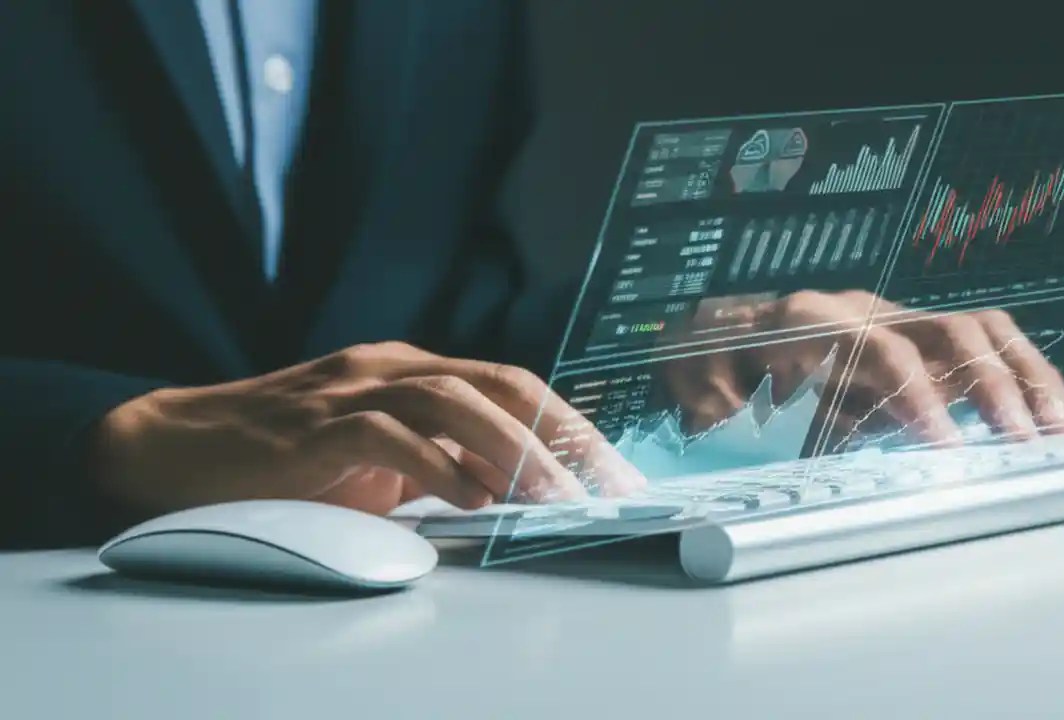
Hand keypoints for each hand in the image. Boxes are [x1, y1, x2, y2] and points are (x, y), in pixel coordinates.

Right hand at [93, 342, 644, 518]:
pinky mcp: (315, 425)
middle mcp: (391, 367)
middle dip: (560, 432)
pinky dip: (437, 464)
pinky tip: (472, 496)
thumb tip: (511, 495)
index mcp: (412, 370)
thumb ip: (438, 462)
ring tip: (551, 494)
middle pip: (499, 383)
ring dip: (511, 448)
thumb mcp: (378, 458)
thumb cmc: (287, 458)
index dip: (566, 422)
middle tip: (603, 483)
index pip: (510, 384)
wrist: (180, 446)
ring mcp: (352, 389)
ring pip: (453, 400)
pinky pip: (389, 435)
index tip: (610, 469)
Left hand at [664, 290, 1063, 445]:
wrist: (709, 335)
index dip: (919, 398)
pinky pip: (981, 344)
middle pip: (951, 330)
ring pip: (980, 331)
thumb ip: (722, 404)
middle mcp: (864, 310)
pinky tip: (1053, 418)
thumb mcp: (698, 386)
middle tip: (1030, 444)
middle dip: (996, 387)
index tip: (949, 450)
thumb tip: (748, 423)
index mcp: (811, 320)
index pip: (882, 350)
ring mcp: (896, 321)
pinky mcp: (916, 340)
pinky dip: (1021, 376)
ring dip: (1028, 378)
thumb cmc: (706, 366)